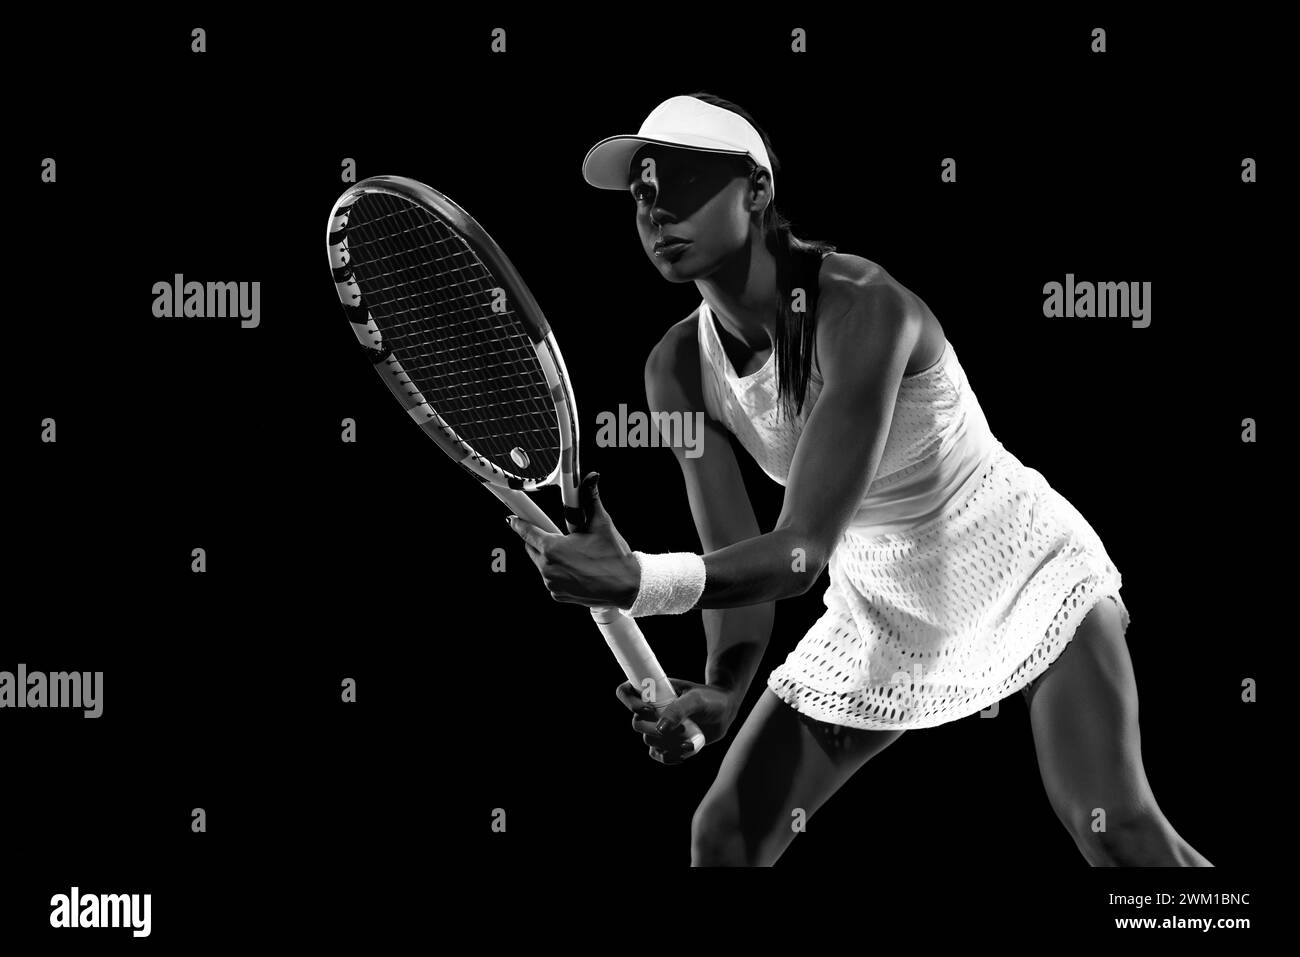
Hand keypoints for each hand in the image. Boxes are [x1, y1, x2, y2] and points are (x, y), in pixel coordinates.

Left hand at [506, 472, 640, 607]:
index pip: (527, 531)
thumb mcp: (601, 523)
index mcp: (553, 549)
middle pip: (531, 548)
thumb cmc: (614, 558)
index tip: (513, 518)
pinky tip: (576, 568)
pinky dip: (558, 572)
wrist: (627, 586)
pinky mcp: (558, 595)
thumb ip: (590, 498)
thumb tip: (590, 479)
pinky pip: (550, 578)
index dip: (519, 522)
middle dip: (540, 539)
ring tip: (574, 554)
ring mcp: (552, 584)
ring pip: (541, 564)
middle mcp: (548, 568)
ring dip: (550, 556)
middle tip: (559, 535)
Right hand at [615, 677, 735, 764]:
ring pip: (649, 740)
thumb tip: (660, 728)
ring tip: (689, 741)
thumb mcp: (696, 699)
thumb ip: (679, 709)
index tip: (649, 709)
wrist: (724, 712)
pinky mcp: (667, 743)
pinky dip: (669, 757)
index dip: (629, 701)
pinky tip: (684, 753)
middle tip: (681, 728)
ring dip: (667, 744)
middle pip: (636, 723)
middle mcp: (651, 709)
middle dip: (655, 730)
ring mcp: (658, 726)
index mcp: (653, 691)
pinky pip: (658, 754)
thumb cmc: (710, 698)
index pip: (625, 691)